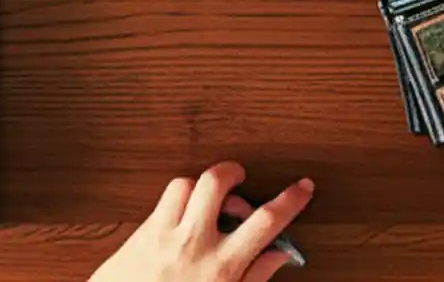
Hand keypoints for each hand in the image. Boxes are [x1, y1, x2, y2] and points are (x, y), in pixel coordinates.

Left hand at [89, 161, 314, 281]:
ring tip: (207, 202)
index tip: (302, 188)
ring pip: (186, 184)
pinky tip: (184, 217)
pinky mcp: (141, 232)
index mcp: (221, 267)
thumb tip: (278, 255)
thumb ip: (253, 277)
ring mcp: (164, 234)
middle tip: (238, 178)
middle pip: (217, 183)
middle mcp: (193, 244)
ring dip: (201, 187)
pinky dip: (178, 201)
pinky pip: (163, 200)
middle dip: (232, 172)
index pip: (265, 222)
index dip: (290, 200)